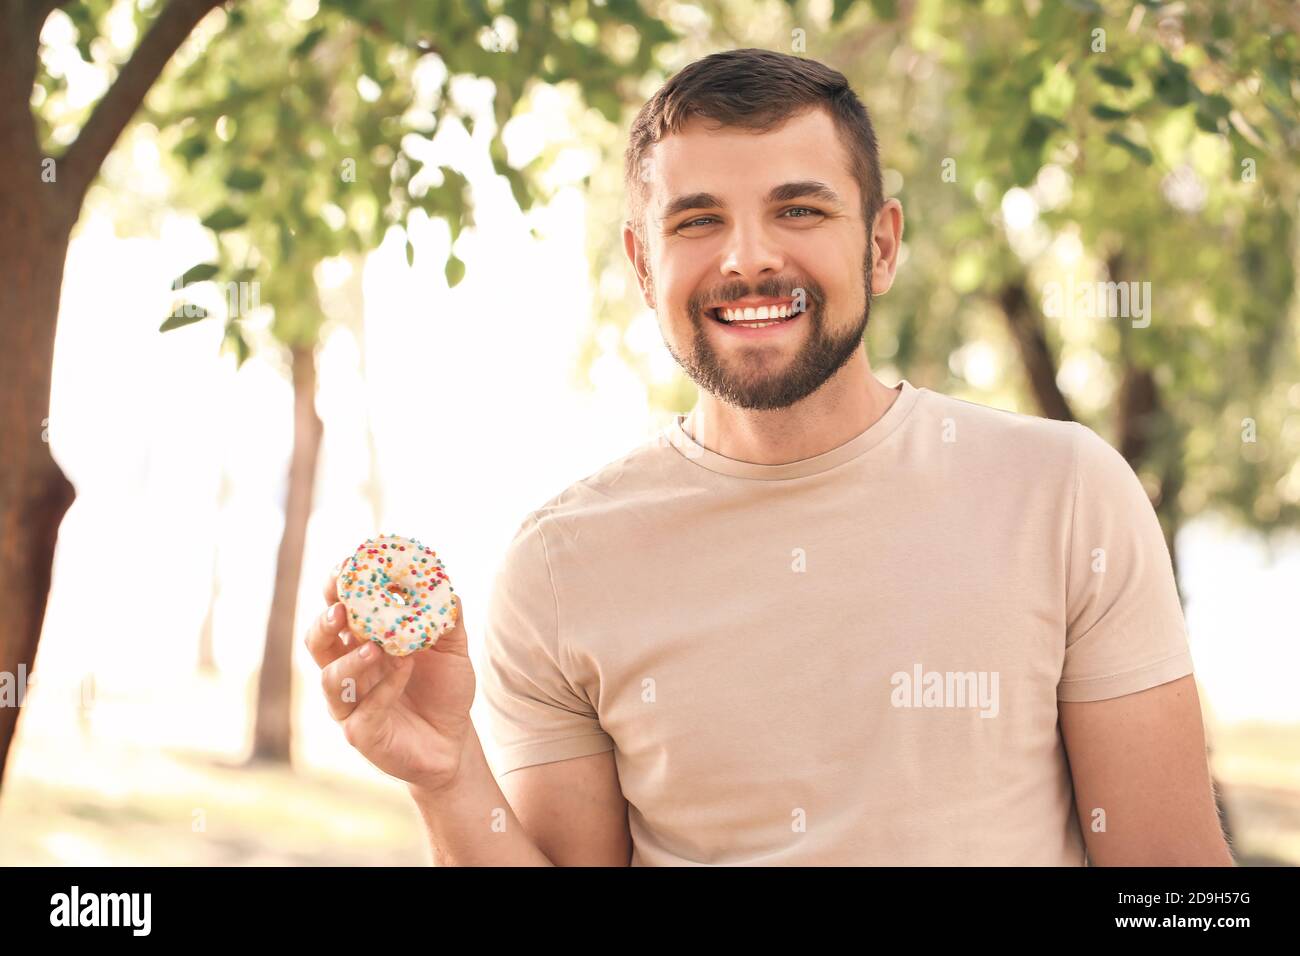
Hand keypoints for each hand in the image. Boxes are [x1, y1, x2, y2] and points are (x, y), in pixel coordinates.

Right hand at [304, 561, 476, 791]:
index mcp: (362, 643)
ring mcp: (350, 704)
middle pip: (316, 642)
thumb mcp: (452, 650)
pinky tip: (405, 671)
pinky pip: (363, 710)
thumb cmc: (445, 690)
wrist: (455, 742)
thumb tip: (446, 586)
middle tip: (341, 608)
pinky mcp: (361, 733)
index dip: (334, 588)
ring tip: (376, 647)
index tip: (345, 566)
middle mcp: (348, 671)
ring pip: (329, 679)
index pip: (336, 610)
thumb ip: (447, 620)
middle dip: (324, 623)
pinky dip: (384, 687)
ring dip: (351, 660)